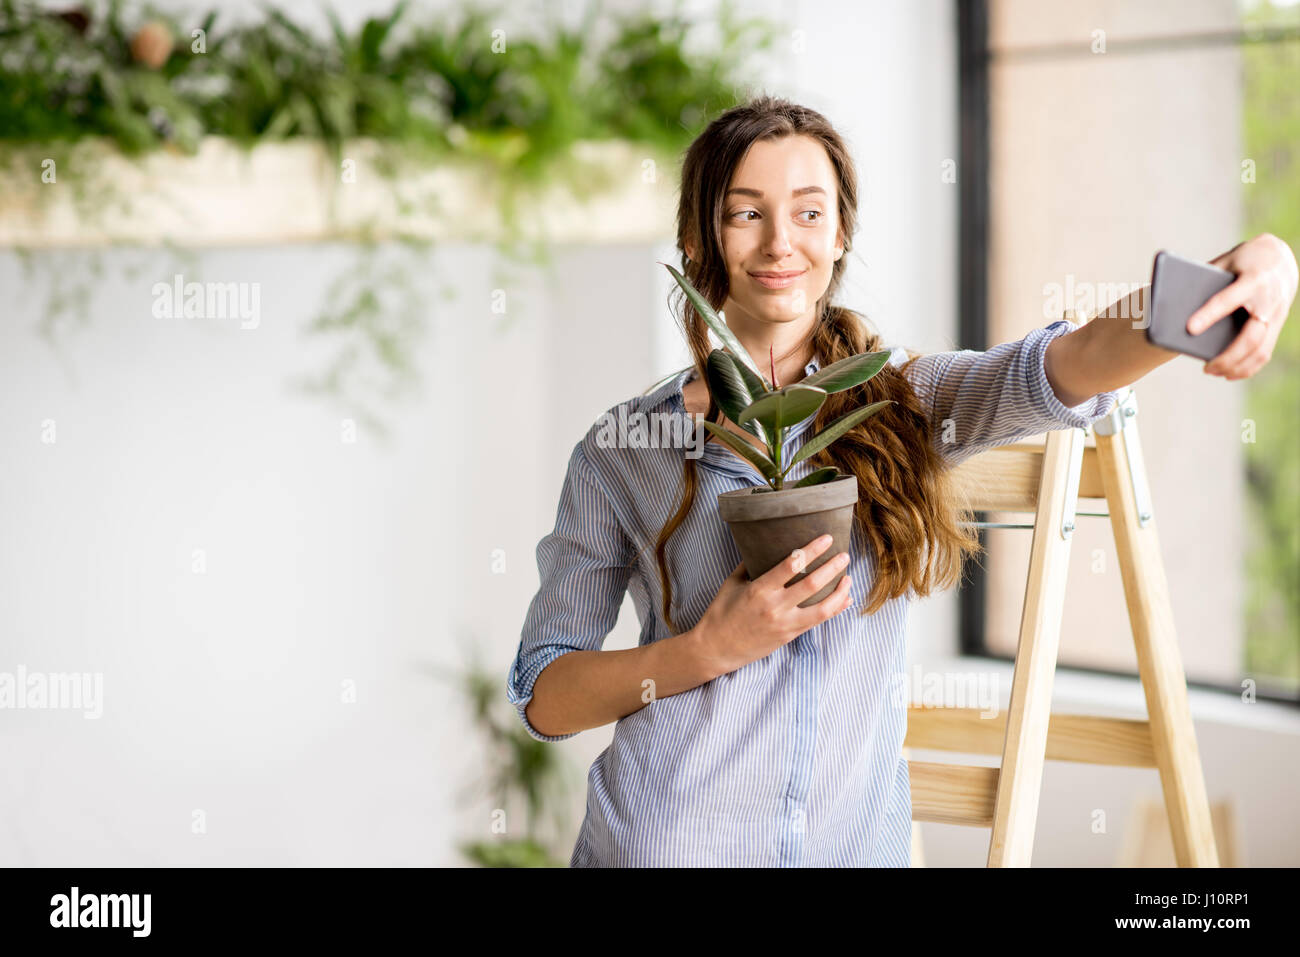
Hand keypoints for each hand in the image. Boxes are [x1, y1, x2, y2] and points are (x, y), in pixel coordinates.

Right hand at [685, 533, 853, 679]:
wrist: (716, 649)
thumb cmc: (721, 613)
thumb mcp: (732, 583)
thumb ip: (750, 565)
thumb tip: (765, 545)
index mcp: (759, 589)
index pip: (791, 565)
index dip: (812, 550)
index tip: (826, 538)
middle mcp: (775, 607)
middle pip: (812, 584)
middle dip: (832, 567)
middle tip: (844, 555)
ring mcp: (785, 624)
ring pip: (823, 607)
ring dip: (840, 591)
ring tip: (848, 577)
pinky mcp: (790, 636)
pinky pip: (818, 621)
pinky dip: (835, 609)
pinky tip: (845, 599)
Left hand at [1185, 232, 1297, 379]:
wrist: (1280, 257)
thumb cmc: (1245, 259)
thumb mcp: (1226, 260)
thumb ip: (1207, 278)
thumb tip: (1177, 299)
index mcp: (1253, 280)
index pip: (1228, 300)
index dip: (1209, 315)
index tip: (1189, 329)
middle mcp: (1269, 300)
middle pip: (1250, 337)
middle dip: (1227, 356)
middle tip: (1205, 368)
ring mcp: (1278, 314)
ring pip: (1261, 350)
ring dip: (1237, 366)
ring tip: (1213, 372)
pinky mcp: (1279, 324)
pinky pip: (1266, 351)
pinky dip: (1249, 367)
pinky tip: (1230, 373)